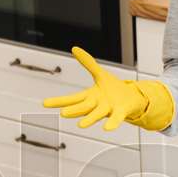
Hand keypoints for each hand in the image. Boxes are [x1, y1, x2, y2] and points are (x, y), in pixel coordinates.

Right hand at [40, 48, 173, 131]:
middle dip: (73, 110)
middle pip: (83, 107)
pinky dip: (112, 123)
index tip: (44, 103)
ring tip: (81, 125)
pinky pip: (116, 118)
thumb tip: (74, 48)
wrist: (133, 98)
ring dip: (90, 119)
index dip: (58, 101)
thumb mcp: (100, 74)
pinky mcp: (120, 112)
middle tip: (63, 114)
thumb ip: (87, 62)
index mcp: (89, 96)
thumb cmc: (113, 89)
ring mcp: (108, 109)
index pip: (71, 98)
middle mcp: (96, 105)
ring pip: (97, 114)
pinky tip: (108, 128)